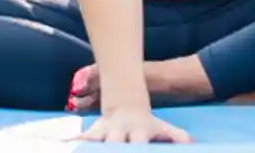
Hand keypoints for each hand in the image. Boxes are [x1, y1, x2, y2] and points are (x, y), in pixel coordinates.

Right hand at [69, 106, 192, 143]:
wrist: (126, 105)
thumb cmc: (146, 124)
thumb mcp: (162, 128)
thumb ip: (176, 135)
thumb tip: (191, 142)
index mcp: (138, 133)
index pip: (138, 144)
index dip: (137, 147)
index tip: (136, 149)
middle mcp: (119, 133)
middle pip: (113, 144)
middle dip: (112, 148)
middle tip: (111, 150)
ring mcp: (104, 133)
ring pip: (94, 140)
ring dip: (89, 145)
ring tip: (80, 148)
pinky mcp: (92, 134)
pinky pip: (80, 139)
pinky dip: (73, 142)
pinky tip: (63, 143)